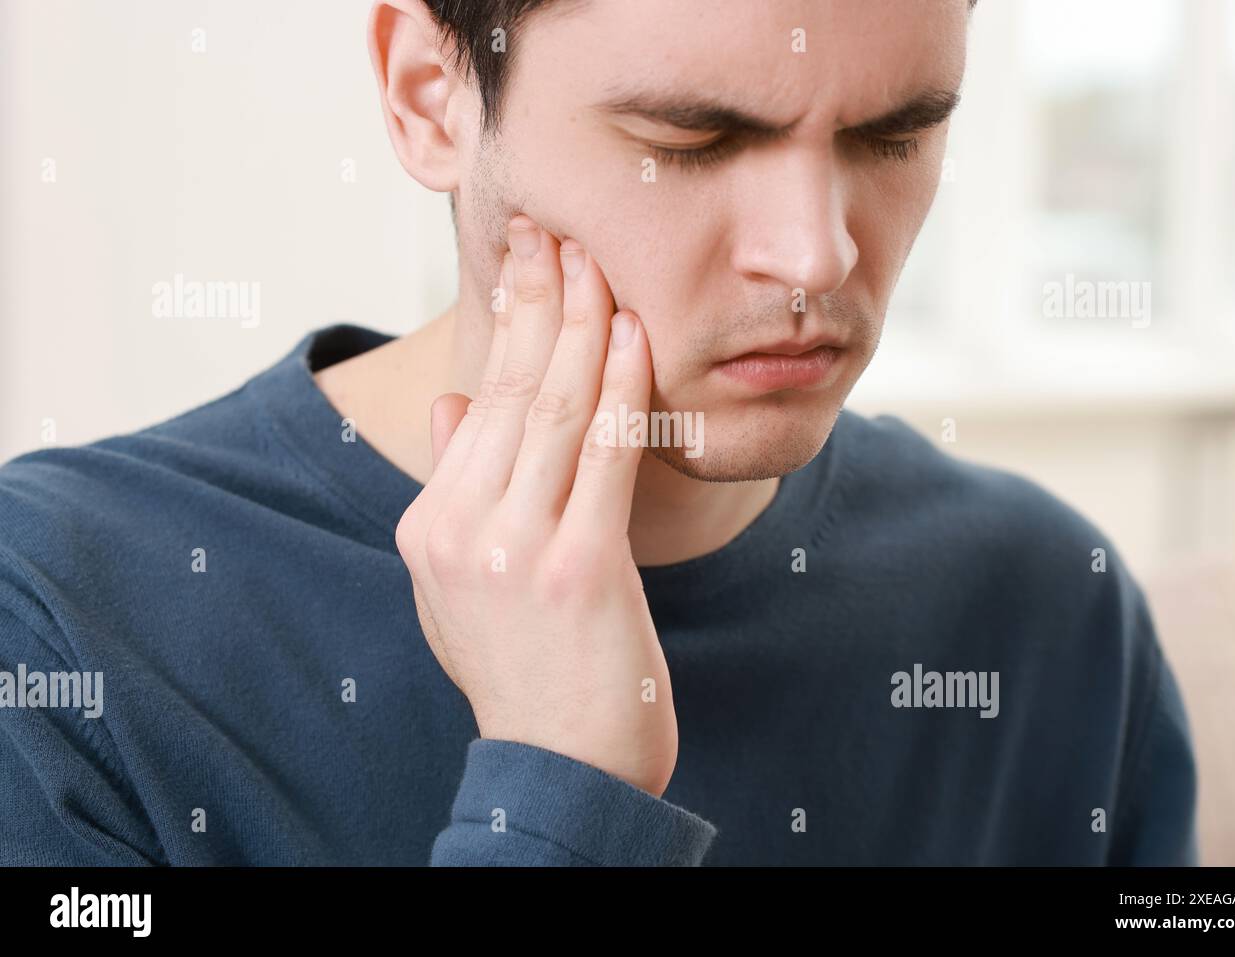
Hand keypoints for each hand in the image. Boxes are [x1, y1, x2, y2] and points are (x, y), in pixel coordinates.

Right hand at [396, 215, 678, 796]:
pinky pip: (606, 454)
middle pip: (510, 389)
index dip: (507, 321)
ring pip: (554, 409)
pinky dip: (622, 387)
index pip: (477, 400)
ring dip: (581, 324)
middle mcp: (459, 529)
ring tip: (598, 261)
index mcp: (429, 525)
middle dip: (540, 299)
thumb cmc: (524, 673)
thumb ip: (453, 491)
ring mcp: (515, 547)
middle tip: (560, 230)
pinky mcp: (579, 566)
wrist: (563, 767)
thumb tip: (452, 407)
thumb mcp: (457, 586)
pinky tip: (635, 335)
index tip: (529, 260)